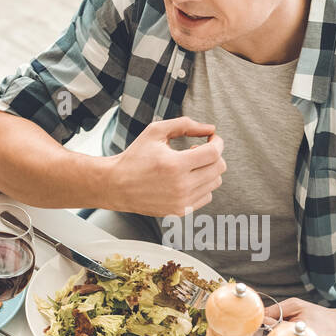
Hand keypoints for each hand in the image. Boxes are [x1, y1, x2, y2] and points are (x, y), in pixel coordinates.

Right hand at [105, 116, 224, 215]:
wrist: (116, 185)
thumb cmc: (135, 157)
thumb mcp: (155, 131)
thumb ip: (185, 124)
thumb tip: (210, 128)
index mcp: (175, 165)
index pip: (214, 153)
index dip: (217, 142)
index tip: (212, 138)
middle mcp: (181, 186)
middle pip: (219, 168)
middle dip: (214, 155)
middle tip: (198, 150)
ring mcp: (182, 201)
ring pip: (215, 183)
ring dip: (208, 170)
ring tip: (190, 164)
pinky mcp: (180, 211)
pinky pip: (207, 196)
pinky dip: (202, 185)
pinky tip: (187, 178)